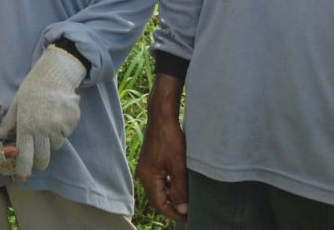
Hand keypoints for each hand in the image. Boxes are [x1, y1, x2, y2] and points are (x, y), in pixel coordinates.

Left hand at [0, 45, 85, 178]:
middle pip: (42, 157)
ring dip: (52, 141)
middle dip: (40, 162)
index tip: (22, 177)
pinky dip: (63, 129)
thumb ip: (9, 122)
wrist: (55, 74)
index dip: (24, 168)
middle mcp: (42, 128)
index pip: (24, 153)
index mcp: (26, 124)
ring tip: (48, 123)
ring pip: (56, 145)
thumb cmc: (32, 88)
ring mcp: (59, 125)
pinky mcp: (71, 121)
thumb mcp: (17, 103)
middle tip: (38, 161)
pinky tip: (58, 115)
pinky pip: (66, 133)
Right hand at [137, 74, 188, 220]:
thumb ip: (179, 188)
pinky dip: (168, 186)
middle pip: (157, 199)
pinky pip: (158, 180)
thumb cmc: (170, 138)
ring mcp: (146, 167)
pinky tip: (179, 184)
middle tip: (189, 211)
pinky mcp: (150, 161)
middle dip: (172, 207)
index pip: (159, 204)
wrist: (162, 116)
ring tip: (186, 200)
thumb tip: (182, 209)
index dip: (174, 213)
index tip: (188, 217)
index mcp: (148, 177)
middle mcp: (144, 174)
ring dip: (170, 196)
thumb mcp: (178, 165)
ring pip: (158, 189)